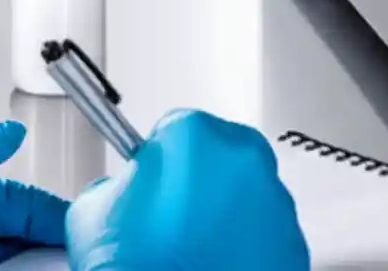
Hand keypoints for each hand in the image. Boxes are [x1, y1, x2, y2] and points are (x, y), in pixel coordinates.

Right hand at [66, 110, 309, 270]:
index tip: (155, 182)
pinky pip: (270, 236)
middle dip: (200, 182)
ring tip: (196, 250)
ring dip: (228, 214)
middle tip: (173, 220)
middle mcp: (244, 159)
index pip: (175, 130)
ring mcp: (276, 202)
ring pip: (249, 196)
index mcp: (195, 136)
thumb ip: (113, 184)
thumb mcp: (93, 210)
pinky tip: (220, 265)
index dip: (160, 161)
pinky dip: (250, 247)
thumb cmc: (137, 267)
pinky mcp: (294, 244)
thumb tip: (123, 189)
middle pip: (220, 157)